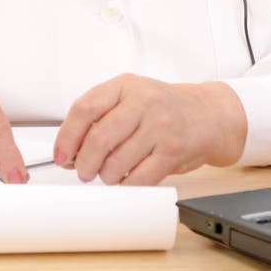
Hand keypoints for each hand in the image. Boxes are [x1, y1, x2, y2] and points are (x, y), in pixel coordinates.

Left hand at [53, 73, 247, 185]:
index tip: (61, 154)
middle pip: (98, 139)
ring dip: (105, 176)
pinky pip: (138, 178)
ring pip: (116, 162)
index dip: (67, 136)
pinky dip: (127, 185)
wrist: (208, 114)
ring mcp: (159, 127)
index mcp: (125, 85)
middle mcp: (143, 102)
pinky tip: (128, 179)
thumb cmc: (165, 106)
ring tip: (109, 173)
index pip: (85, 108)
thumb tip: (69, 149)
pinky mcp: (172, 152)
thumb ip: (101, 115)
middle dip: (84, 163)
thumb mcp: (131, 96)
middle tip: (84, 170)